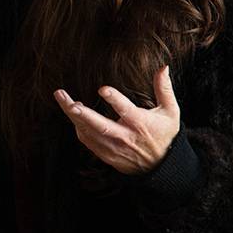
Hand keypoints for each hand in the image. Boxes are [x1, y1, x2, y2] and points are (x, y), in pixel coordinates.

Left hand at [54, 65, 180, 174]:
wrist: (162, 166)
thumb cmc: (165, 134)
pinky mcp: (106, 155)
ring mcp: (114, 147)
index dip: (114, 99)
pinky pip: (88, 141)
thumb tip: (163, 67)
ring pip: (89, 133)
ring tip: (63, 99)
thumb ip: (164, 88)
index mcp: (140, 123)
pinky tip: (74, 115)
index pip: (126, 110)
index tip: (102, 89)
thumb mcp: (170, 111)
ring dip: (74, 117)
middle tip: (68, 101)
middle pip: (99, 125)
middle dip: (82, 113)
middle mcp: (125, 136)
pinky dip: (79, 128)